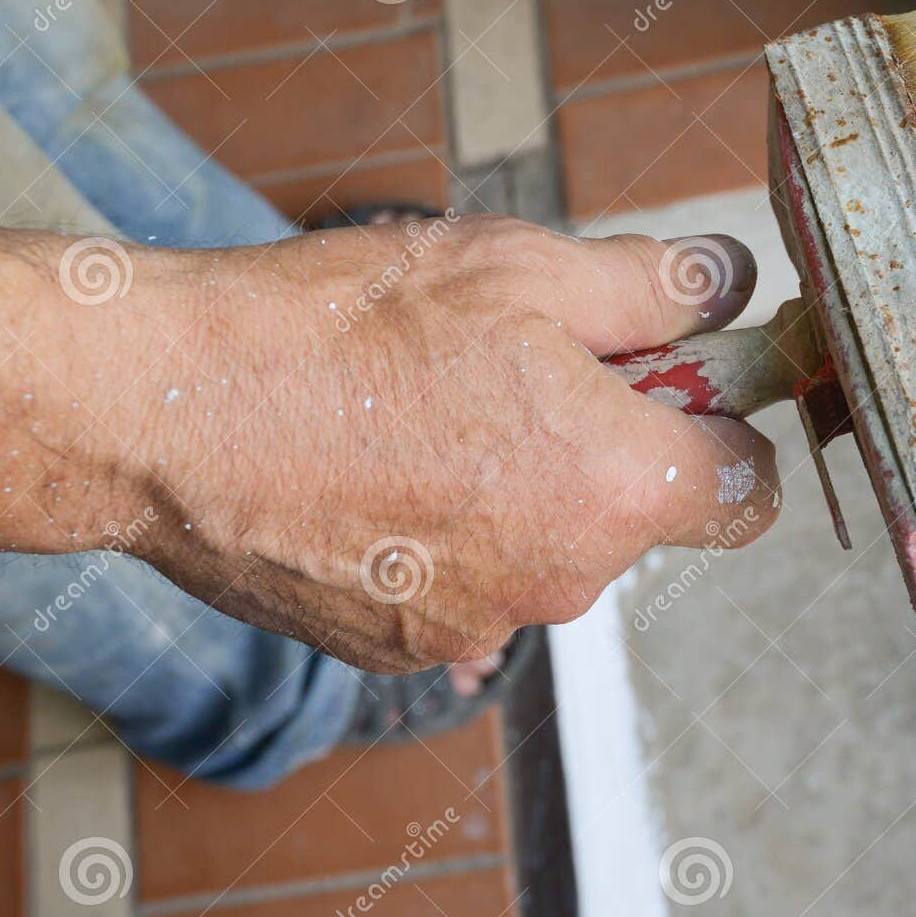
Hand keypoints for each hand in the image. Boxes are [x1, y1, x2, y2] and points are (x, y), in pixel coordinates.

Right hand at [0, 190, 781, 674]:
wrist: (168, 412)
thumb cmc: (340, 327)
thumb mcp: (521, 266)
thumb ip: (655, 286)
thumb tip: (732, 285)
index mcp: (616, 486)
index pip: (747, 487)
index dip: (723, 420)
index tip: (677, 378)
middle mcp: (566, 580)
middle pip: (637, 513)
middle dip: (604, 445)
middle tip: (510, 366)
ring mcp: (484, 626)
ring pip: (549, 549)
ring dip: (520, 489)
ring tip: (424, 415)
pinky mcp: (408, 650)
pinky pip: (474, 589)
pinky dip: (451, 539)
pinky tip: (380, 479)